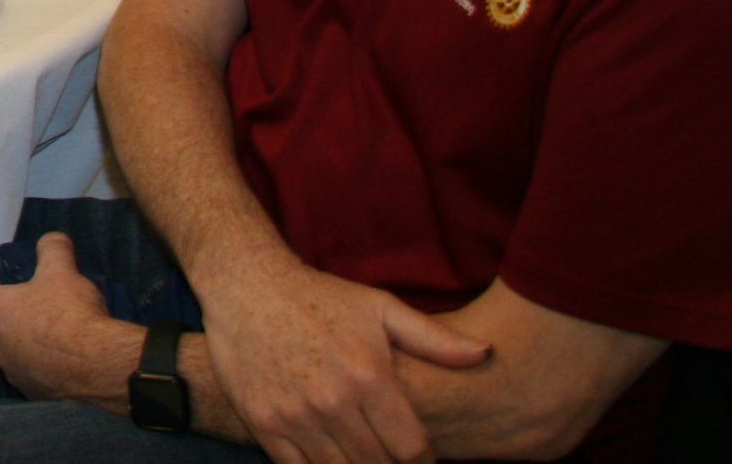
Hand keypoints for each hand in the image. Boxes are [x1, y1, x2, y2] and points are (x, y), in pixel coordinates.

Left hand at [0, 233, 137, 406]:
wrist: (98, 366)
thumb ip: (52, 247)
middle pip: (2, 325)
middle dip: (21, 318)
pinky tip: (69, 362)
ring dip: (33, 346)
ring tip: (62, 338)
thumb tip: (52, 239)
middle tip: (49, 311)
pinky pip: (36, 376)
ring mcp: (12, 373)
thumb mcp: (62, 268)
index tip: (29, 287)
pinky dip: (47, 369)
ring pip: (18, 353)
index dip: (8, 287)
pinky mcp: (33, 395)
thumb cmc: (71, 313)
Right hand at [201, 259, 488, 463]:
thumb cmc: (318, 295)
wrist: (246, 283)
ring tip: (362, 455)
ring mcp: (294, 415)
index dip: (421, 460)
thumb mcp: (379, 306)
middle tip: (389, 454)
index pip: (411, 450)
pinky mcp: (262, 421)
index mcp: (368, 377)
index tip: (419, 455)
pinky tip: (328, 456)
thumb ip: (433, 339)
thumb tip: (485, 354)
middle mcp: (332, 402)